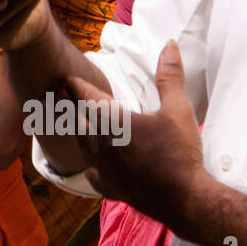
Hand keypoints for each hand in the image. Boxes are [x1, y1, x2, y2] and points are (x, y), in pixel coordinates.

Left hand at [66, 40, 208, 229]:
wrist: (186, 200)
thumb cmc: (180, 153)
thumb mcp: (178, 110)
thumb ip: (169, 76)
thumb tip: (170, 45)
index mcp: (112, 122)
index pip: (86, 97)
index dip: (76, 85)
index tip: (66, 78)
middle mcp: (99, 144)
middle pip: (76, 120)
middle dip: (69, 106)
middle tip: (60, 95)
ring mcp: (102, 168)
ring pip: (82, 146)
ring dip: (78, 133)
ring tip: (75, 124)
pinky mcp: (109, 188)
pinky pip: (93, 174)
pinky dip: (91, 166)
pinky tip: (94, 167)